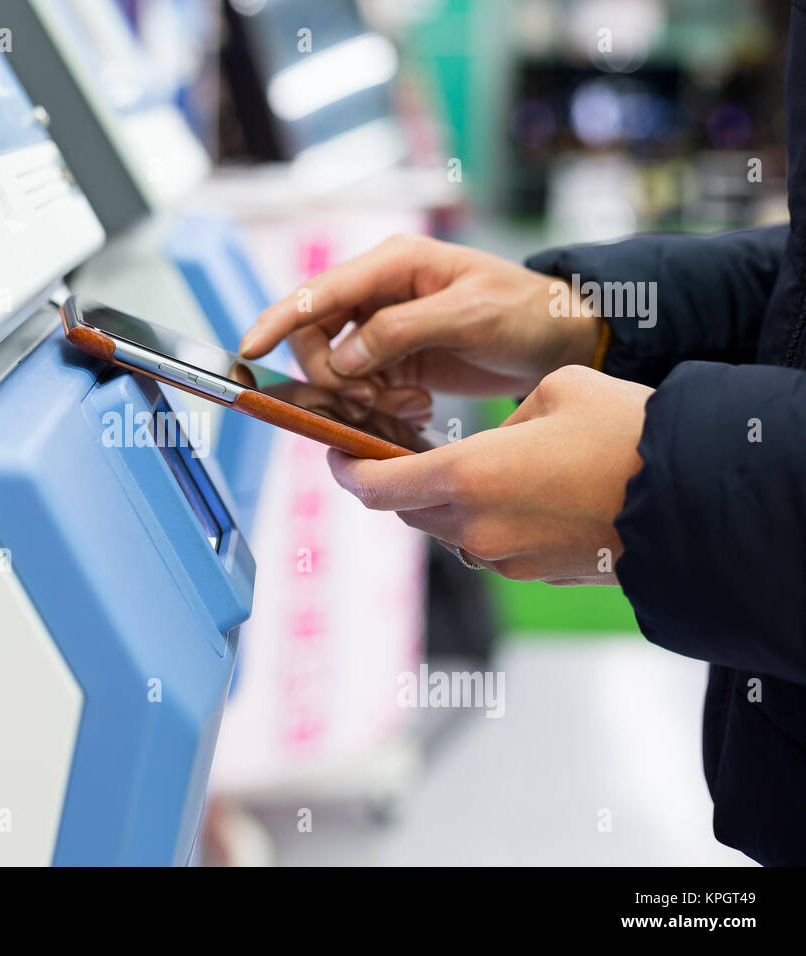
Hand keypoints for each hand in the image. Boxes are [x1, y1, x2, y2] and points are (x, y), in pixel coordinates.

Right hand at [239, 234, 603, 419]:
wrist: (562, 338)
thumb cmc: (525, 311)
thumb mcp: (469, 315)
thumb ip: (401, 331)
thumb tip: (345, 358)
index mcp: (394, 263)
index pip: (319, 292)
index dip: (278, 321)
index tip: (248, 350)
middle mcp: (380, 292)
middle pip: (317, 337)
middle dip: (334, 376)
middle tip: (368, 401)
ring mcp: (386, 328)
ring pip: (337, 368)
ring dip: (361, 396)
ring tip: (406, 405)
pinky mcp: (396, 359)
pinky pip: (363, 387)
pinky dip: (381, 405)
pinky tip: (417, 407)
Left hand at [326, 365, 650, 584]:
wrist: (698, 498)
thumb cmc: (630, 434)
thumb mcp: (556, 392)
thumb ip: (503, 419)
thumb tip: (496, 443)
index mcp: (469, 476)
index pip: (373, 485)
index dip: (343, 469)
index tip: (333, 451)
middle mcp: (476, 526)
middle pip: (404, 510)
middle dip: (392, 481)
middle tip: (392, 450)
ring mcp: (505, 557)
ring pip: (447, 529)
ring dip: (442, 501)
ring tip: (466, 465)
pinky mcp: (536, 573)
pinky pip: (488, 544)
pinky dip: (484, 519)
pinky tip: (515, 491)